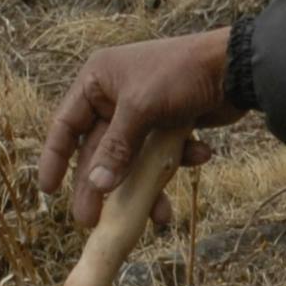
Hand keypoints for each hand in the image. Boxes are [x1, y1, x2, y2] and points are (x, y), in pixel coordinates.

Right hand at [37, 29, 239, 224]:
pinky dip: (176, 163)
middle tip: (91, 221)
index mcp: (98, 81)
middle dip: (99, 186)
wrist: (236, 64)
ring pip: (132, 160)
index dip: (55, 158)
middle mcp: (116, 96)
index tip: (48, 190)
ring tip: (154, 216)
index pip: (66, 124)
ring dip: (142, 186)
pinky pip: (162, 154)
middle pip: (98, 150)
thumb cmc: (180, 74)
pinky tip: (200, 156)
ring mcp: (143, 112)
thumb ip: (116, 148)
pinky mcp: (169, 125)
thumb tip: (96, 186)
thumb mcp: (141, 108)